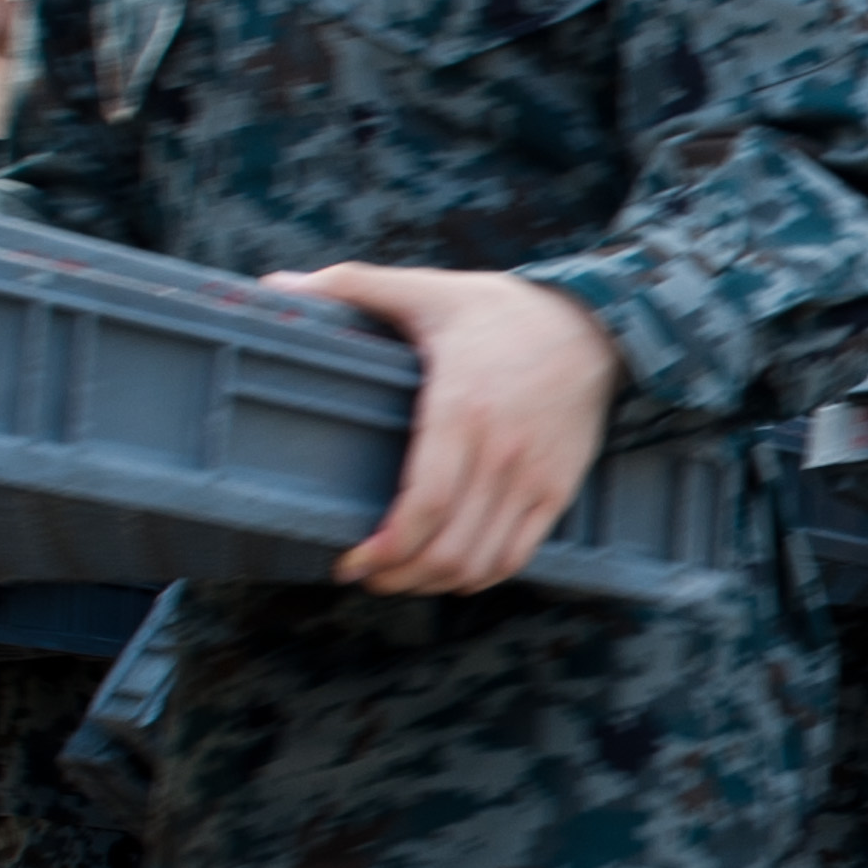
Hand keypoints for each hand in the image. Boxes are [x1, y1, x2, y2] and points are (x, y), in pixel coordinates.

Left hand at [273, 264, 622, 595]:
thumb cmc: (500, 310)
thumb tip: (274, 284)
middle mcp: (501, 452)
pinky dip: (479, 576)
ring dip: (434, 583)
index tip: (352, 559)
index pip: (424, 504)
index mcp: (461, 408)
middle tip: (364, 574)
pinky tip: (450, 570)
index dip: (386, 548)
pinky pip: (517, 556)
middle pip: (448, 548)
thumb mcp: (427, 290)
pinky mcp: (557, 491)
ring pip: (480, 562)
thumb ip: (353, 286)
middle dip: (398, 576)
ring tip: (400, 577)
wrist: (593, 326)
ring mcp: (533, 477)